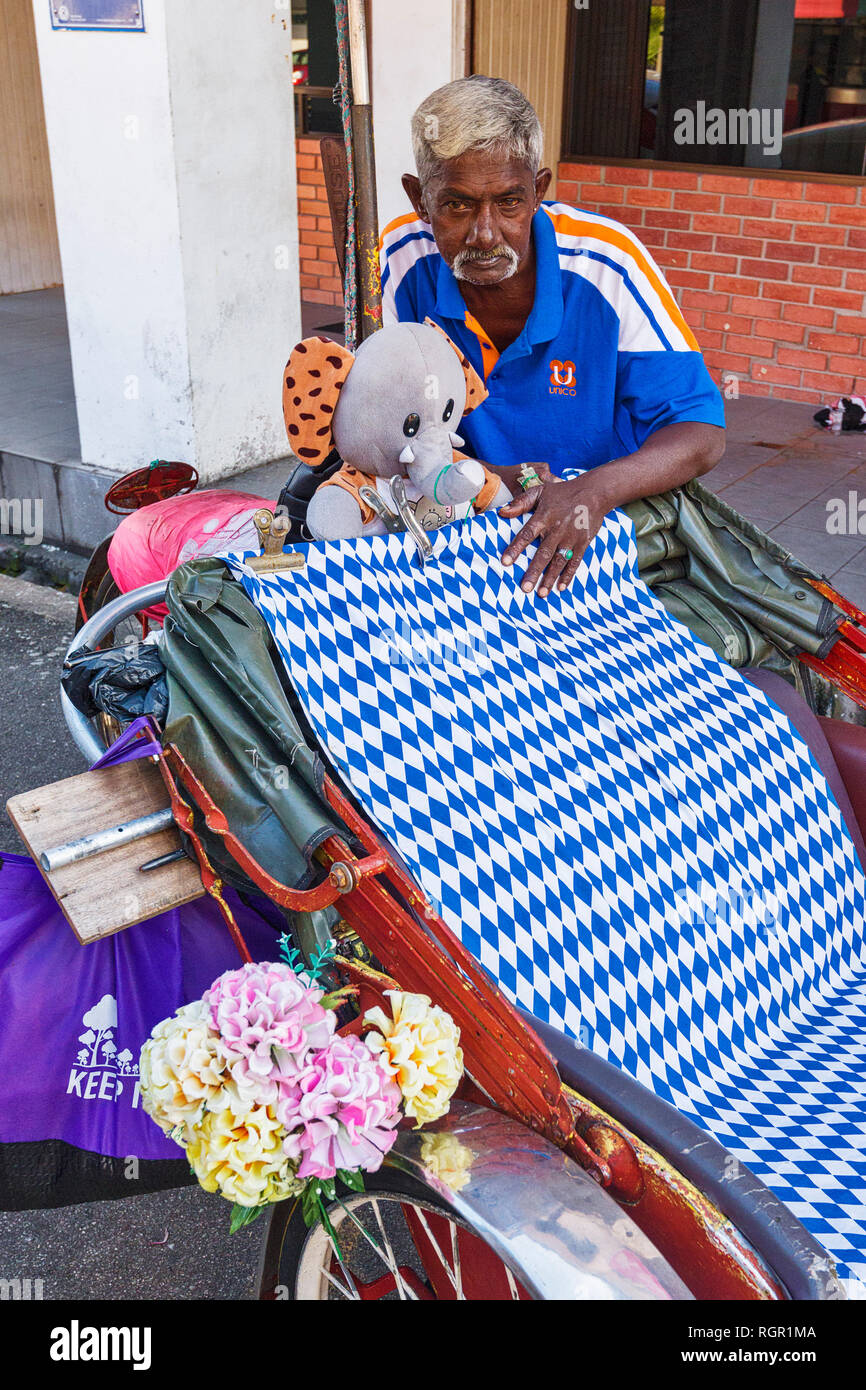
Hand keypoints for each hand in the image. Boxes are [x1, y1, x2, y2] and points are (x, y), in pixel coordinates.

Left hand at [498, 465, 608, 595]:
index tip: (505, 562)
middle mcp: (557, 529)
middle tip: (525, 588)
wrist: (594, 492)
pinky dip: (568, 575)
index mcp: (544, 517)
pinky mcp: (583, 543)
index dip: (516, 548)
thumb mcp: (540, 491)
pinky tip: (561, 587)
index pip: (527, 534)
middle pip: (544, 553)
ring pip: (559, 561)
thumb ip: (520, 502)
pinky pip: (575, 562)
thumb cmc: (562, 492)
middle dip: (534, 571)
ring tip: (541, 594)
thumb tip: (501, 512)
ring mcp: (571, 537)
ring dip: (550, 578)